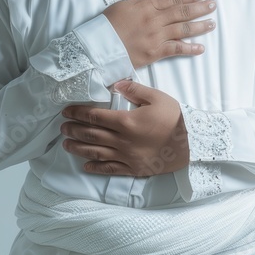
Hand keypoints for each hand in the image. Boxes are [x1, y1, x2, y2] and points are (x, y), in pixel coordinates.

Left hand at [60, 79, 189, 176]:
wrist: (192, 145)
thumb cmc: (174, 119)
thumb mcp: (157, 97)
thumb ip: (134, 90)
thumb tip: (115, 85)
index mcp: (126, 121)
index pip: (95, 116)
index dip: (78, 113)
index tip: (67, 111)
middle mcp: (122, 141)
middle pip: (91, 135)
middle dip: (74, 130)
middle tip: (62, 127)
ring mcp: (127, 157)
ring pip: (96, 152)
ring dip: (79, 148)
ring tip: (66, 144)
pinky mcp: (133, 168)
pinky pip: (110, 169)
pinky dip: (96, 167)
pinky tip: (86, 165)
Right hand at [102, 0, 215, 68]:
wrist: (99, 45)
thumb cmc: (108, 24)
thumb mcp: (125, 5)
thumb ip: (143, 2)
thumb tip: (158, 0)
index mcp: (147, 5)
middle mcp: (155, 19)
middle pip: (182, 12)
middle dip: (200, 8)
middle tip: (213, 5)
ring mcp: (156, 36)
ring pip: (183, 29)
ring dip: (200, 26)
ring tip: (212, 23)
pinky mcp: (155, 52)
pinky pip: (176, 49)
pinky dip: (190, 48)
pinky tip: (200, 48)